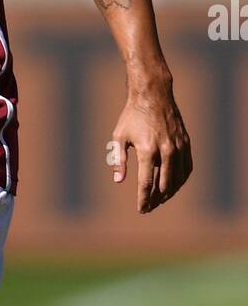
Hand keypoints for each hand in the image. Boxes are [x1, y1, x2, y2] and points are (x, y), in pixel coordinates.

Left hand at [109, 85, 192, 212]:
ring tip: (160, 199)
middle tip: (149, 207)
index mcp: (147, 150)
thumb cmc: (132, 116)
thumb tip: (119, 181)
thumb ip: (118, 160)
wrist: (153, 95)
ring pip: (178, 178)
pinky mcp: (186, 143)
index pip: (146, 183)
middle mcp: (165, 150)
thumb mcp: (119, 137)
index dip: (144, 199)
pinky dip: (181, 179)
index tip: (141, 209)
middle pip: (164, 185)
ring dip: (169, 192)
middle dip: (156, 200)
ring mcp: (178, 147)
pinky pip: (187, 167)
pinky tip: (174, 185)